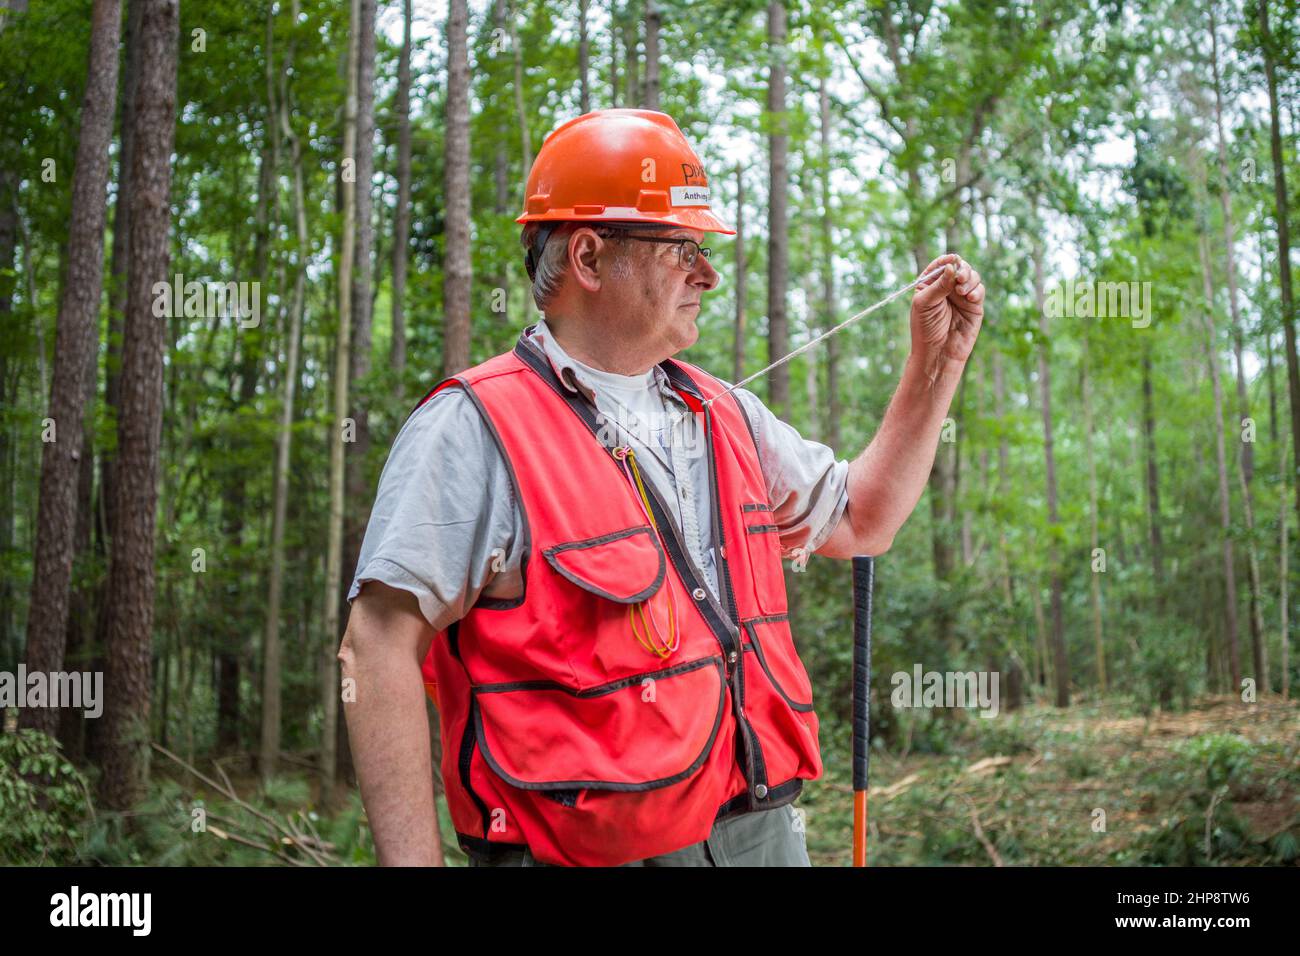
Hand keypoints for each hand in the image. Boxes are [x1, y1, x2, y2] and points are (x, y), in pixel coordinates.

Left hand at [909, 253, 984, 369]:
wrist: (939, 352)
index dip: (947, 260)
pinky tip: (971, 298)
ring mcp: (961, 295)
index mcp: (930, 284)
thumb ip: (938, 285)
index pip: (940, 265)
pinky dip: (977, 290)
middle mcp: (946, 287)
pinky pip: (980, 290)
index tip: (953, 260)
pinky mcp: (974, 305)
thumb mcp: (925, 304)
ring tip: (962, 291)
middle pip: (959, 267)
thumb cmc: (926, 328)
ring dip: (969, 279)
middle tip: (960, 278)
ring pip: (972, 276)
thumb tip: (951, 266)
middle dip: (962, 269)